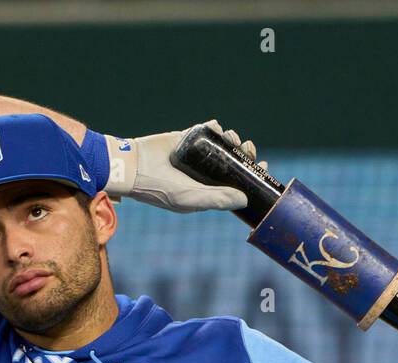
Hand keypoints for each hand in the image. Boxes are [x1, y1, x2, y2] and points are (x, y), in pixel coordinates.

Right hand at [102, 119, 265, 211]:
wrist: (134, 166)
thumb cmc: (161, 189)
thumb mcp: (192, 199)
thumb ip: (218, 199)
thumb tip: (246, 199)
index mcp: (207, 191)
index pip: (235, 184)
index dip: (252, 175)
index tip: (263, 166)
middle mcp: (203, 174)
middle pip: (233, 162)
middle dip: (245, 153)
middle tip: (247, 147)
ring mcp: (196, 156)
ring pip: (223, 145)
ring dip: (232, 139)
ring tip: (231, 137)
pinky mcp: (186, 139)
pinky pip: (206, 131)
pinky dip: (215, 127)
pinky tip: (218, 128)